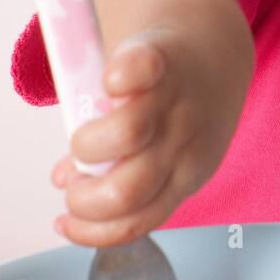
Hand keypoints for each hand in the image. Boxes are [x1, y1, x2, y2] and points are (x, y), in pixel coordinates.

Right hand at [49, 27, 248, 247]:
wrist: (216, 50)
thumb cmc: (180, 109)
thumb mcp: (164, 151)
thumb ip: (118, 172)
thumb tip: (66, 182)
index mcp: (184, 176)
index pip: (137, 222)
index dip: (91, 230)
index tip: (64, 222)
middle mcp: (182, 144)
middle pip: (127, 190)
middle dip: (85, 197)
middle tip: (75, 180)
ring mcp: (173, 101)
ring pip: (127, 135)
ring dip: (89, 143)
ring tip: (85, 137)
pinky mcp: (162, 59)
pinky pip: (140, 71)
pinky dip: (119, 78)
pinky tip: (110, 83)